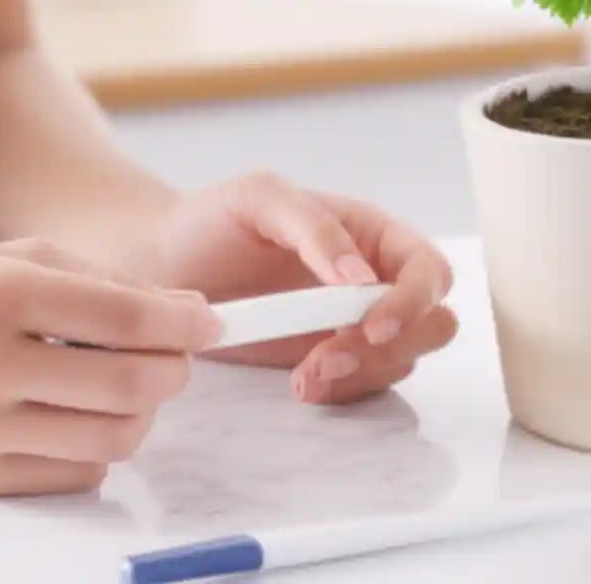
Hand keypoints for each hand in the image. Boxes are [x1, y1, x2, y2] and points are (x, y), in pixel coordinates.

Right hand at [0, 240, 220, 495]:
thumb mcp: (12, 261)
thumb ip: (103, 282)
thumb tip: (188, 311)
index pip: (124, 318)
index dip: (184, 323)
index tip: (210, 322)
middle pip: (128, 386)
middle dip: (174, 370)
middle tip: (176, 355)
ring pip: (112, 439)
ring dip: (143, 412)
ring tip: (129, 384)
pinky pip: (77, 473)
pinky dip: (99, 444)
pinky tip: (79, 414)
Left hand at [141, 172, 456, 404]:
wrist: (159, 267)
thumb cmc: (208, 221)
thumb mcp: (256, 198)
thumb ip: (312, 225)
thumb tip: (361, 275)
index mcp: (369, 232)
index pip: (428, 269)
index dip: (414, 300)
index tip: (371, 324)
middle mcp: (372, 279)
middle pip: (432, 322)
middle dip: (391, 347)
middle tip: (328, 357)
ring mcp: (351, 324)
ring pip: (401, 360)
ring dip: (362, 375)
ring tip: (303, 378)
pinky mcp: (327, 359)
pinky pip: (364, 384)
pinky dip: (341, 391)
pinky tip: (299, 385)